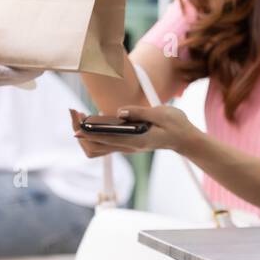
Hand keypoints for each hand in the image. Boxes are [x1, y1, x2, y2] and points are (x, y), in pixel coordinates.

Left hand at [70, 104, 196, 155]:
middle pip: (95, 146)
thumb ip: (139, 112)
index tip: (78, 123)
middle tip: (75, 112)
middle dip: (81, 131)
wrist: (184, 139)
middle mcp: (128, 147)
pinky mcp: (126, 143)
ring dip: (85, 133)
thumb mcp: (161, 113)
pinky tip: (92, 118)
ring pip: (97, 147)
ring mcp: (126, 146)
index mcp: (136, 141)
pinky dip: (94, 133)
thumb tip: (119, 112)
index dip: (90, 131)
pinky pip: (104, 143)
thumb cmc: (175, 125)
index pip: (106, 139)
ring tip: (79, 115)